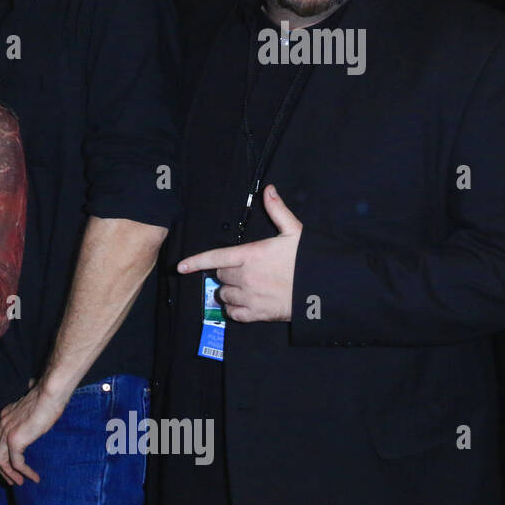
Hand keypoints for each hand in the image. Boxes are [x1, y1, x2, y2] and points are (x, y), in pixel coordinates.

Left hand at [0, 379, 67, 484]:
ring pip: (1, 460)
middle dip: (3, 469)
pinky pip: (16, 462)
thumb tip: (36, 410)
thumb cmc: (47, 397)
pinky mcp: (15, 440)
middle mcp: (3, 424)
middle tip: (14, 480)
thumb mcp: (35, 406)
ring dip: (10, 474)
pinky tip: (33, 477)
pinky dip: (24, 472)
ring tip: (21, 482)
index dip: (4, 455)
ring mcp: (7, 432)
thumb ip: (30, 412)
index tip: (14, 466)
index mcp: (6, 416)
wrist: (49, 394)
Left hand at [176, 185, 301, 321]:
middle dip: (227, 272)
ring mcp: (250, 297)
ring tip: (245, 286)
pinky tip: (245, 303)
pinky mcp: (257, 314)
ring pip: (224, 295)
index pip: (215, 258)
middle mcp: (245, 277)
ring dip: (229, 291)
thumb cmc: (308, 259)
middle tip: (243, 270)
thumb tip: (269, 190)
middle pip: (220, 275)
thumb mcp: (295, 231)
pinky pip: (234, 314)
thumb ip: (277, 210)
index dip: (195, 262)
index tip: (180, 267)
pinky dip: (235, 309)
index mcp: (250, 255)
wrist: (324, 288)